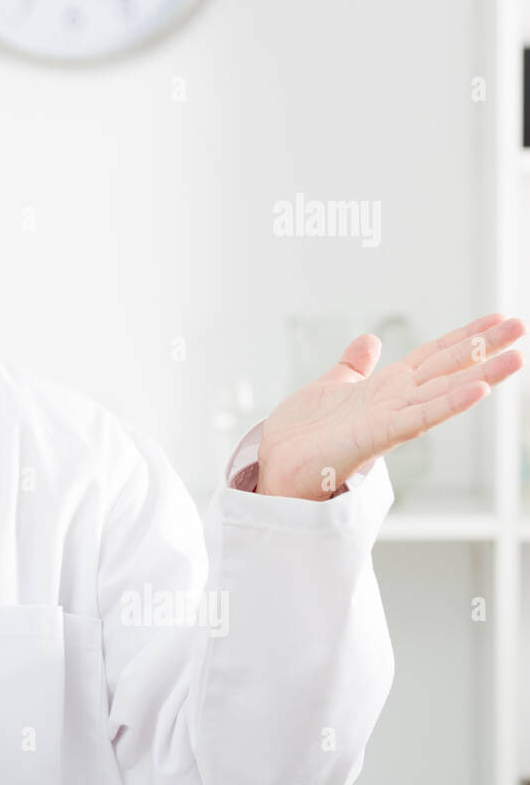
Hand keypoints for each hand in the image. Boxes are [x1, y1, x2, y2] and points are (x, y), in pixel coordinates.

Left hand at [256, 312, 525, 499]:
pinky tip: (477, 389)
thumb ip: (354, 366)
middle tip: (521, 326)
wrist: (278, 465)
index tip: (494, 318)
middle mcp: (394, 402)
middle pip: (446, 369)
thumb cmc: (303, 434)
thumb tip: (369, 339)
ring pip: (443, 392)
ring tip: (517, 356)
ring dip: (481, 375)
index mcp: (385, 388)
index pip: (432, 356)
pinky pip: (419, 418)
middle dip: (483, 348)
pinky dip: (448, 404)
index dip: (461, 337)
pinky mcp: (377, 436)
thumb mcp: (331, 386)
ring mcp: (389, 419)